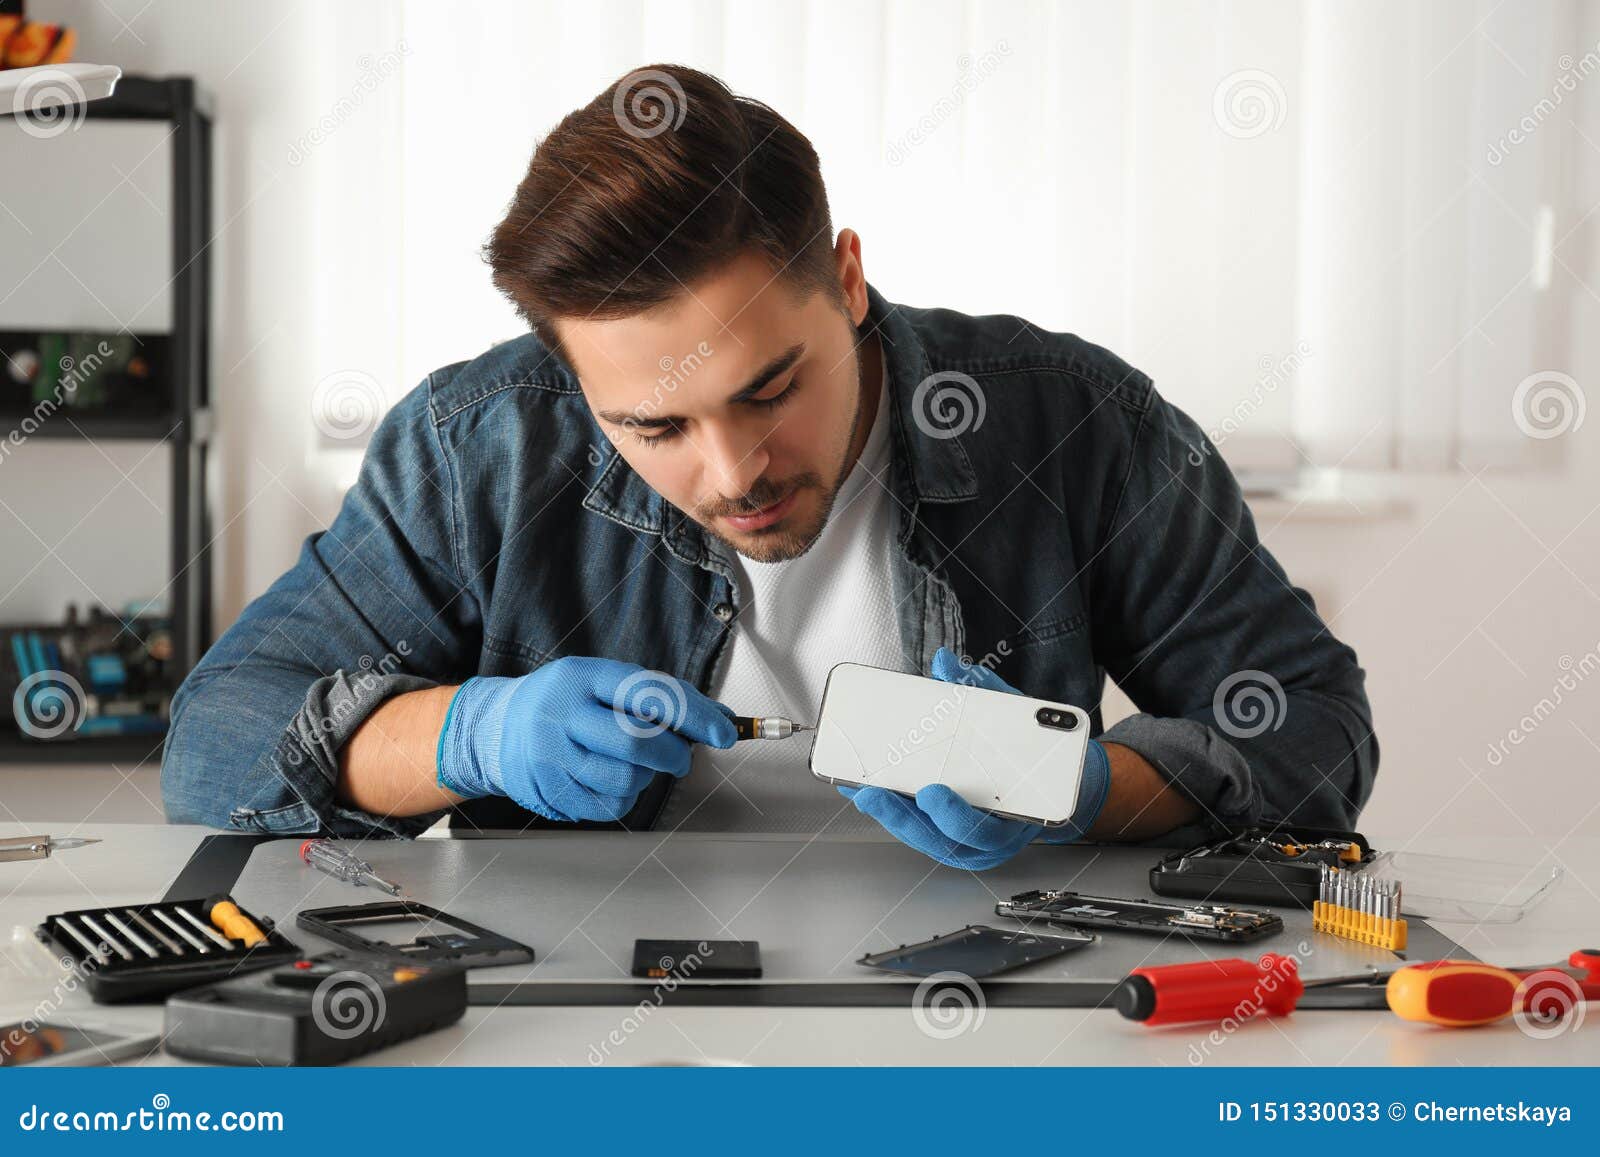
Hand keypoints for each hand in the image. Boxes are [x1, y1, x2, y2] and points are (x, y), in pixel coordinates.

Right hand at [436, 657, 736, 821]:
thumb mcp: (601, 681)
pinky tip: (617, 781)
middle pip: (637, 742)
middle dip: (674, 753)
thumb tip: (719, 721)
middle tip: (680, 755)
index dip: (694, 715)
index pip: (648, 693)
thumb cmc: (563, 702)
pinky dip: (627, 797)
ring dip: (649, 777)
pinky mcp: (548, 791)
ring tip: (640, 765)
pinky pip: (609, 806)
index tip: (724, 732)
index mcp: (582, 677)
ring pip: (626, 779)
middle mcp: (563, 714)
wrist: (495, 728)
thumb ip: (655, 697)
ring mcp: (551, 756)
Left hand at [839, 647, 1109, 867]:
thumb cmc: (1033, 753)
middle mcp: (991, 840)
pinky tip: (863, 789)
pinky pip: (916, 830)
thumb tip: (945, 663)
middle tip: (875, 792)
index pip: (985, 829)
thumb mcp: (1016, 718)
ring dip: (890, 816)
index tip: (930, 792)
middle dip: (905, 816)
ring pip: (924, 838)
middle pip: (944, 840)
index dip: (955, 816)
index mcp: (1018, 817)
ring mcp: (967, 844)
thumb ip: (984, 693)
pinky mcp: (946, 837)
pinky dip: (890, 811)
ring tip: (860, 788)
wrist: (1055, 783)